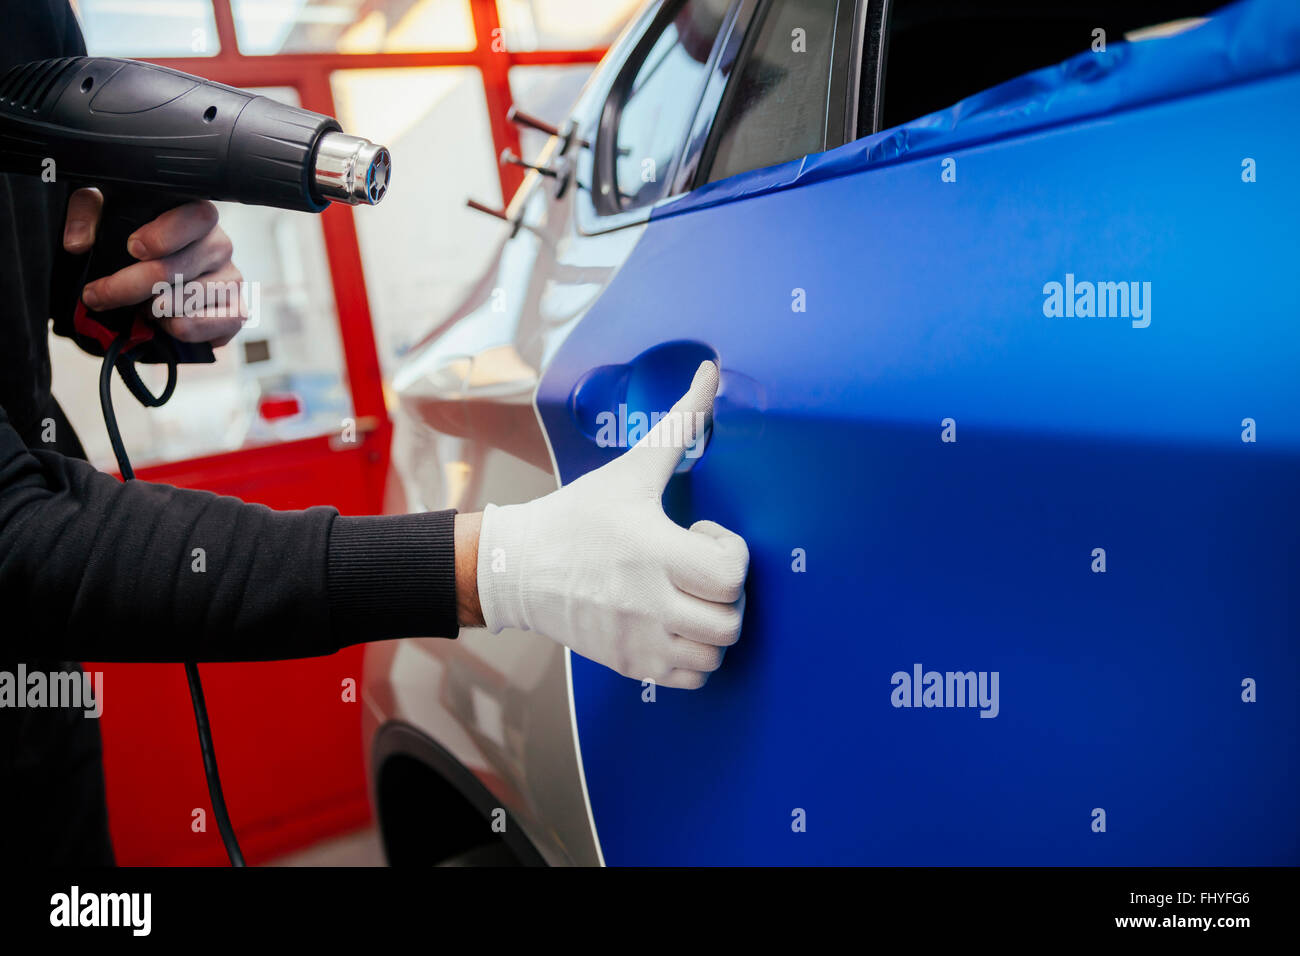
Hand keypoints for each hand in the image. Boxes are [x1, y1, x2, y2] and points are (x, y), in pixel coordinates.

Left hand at [62, 188, 246, 348]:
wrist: (156, 286)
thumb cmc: (136, 247)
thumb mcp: (106, 215)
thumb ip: (87, 214)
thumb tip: (78, 243)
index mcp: (196, 216)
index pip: (197, 217)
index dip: (164, 234)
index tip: (132, 248)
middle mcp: (220, 246)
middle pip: (179, 268)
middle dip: (129, 286)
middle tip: (99, 296)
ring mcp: (231, 281)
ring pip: (191, 299)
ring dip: (154, 309)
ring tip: (138, 307)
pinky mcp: (236, 313)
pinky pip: (214, 325)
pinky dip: (183, 328)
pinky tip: (164, 323)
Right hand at [474, 361, 748, 688]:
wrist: (516, 568)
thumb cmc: (577, 516)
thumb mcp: (630, 470)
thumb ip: (680, 424)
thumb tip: (711, 370)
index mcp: (653, 553)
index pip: (731, 577)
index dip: (730, 556)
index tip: (703, 538)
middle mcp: (649, 604)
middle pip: (730, 622)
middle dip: (726, 594)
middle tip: (696, 570)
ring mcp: (639, 641)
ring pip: (715, 655)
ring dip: (712, 627)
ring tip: (687, 598)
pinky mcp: (630, 665)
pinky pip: (691, 678)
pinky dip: (694, 656)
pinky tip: (674, 623)